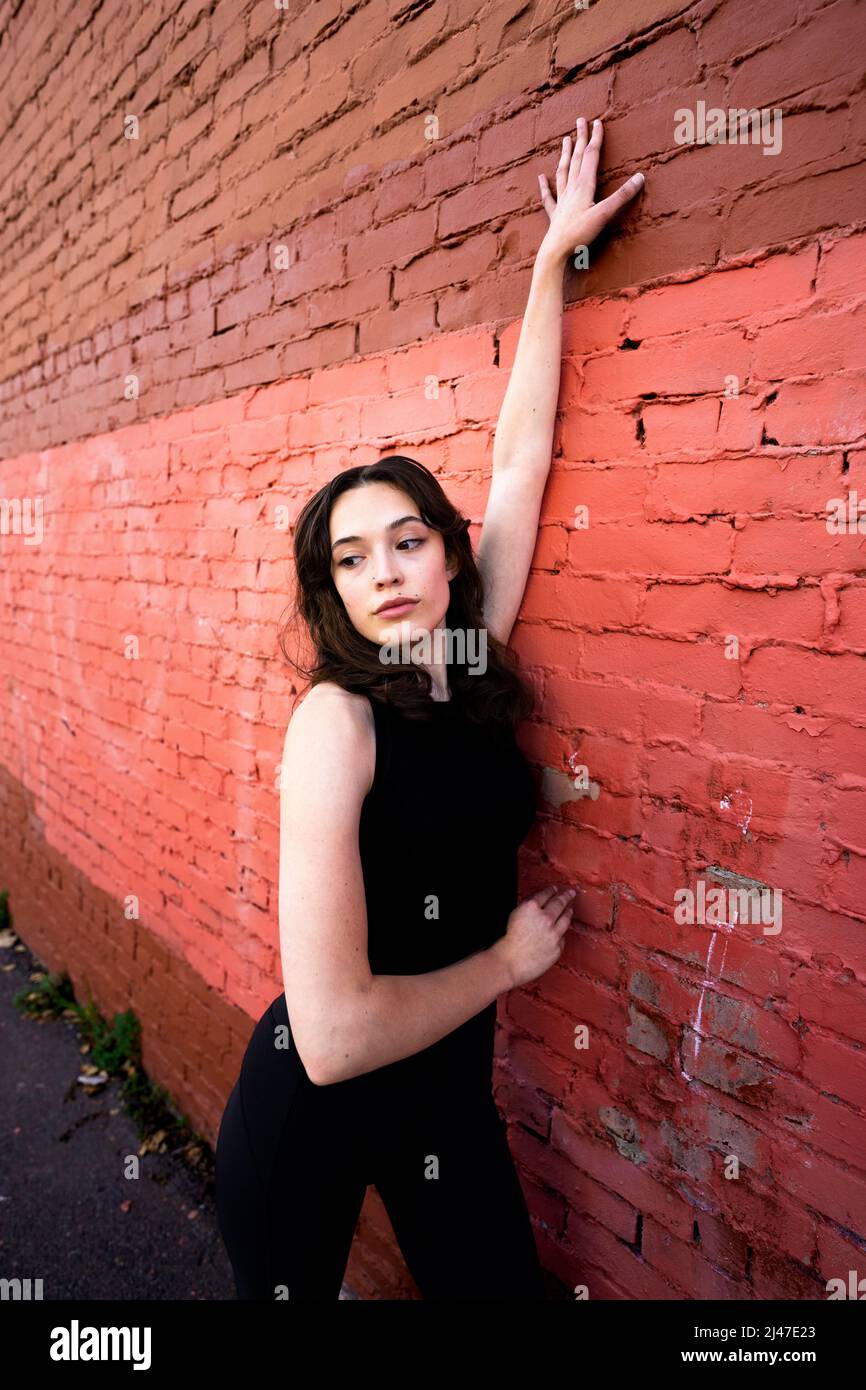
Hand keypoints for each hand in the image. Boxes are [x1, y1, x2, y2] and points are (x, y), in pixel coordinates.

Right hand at [493, 884, 576, 988]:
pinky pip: (562, 937)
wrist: (510, 961)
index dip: (552, 890)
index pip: (546, 894)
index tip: (555, 889)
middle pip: (560, 903)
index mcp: (532, 907)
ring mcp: (554, 933)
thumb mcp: (515, 915)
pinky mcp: (558, 947)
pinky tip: (561, 932)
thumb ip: (528, 908)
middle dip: (566, 896)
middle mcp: (545, 918)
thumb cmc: (509, 941)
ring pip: (566, 919)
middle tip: (571, 893)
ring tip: (570, 909)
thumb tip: (539, 904)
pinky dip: (561, 933)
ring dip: (568, 912)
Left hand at [537, 116, 643, 264]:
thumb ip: (622, 196)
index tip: (597, 122)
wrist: (555, 251)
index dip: (596, 138)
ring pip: (563, 172)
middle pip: (577, 158)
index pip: (591, 156)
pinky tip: (541, 178)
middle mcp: (571, 189)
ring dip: (565, 155)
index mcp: (584, 185)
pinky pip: (548, 197)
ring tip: (565, 140)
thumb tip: (640, 178)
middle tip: (580, 120)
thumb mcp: (604, 214)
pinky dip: (544, 186)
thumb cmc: (579, 234)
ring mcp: (561, 201)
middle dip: (581, 139)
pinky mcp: (555, 214)